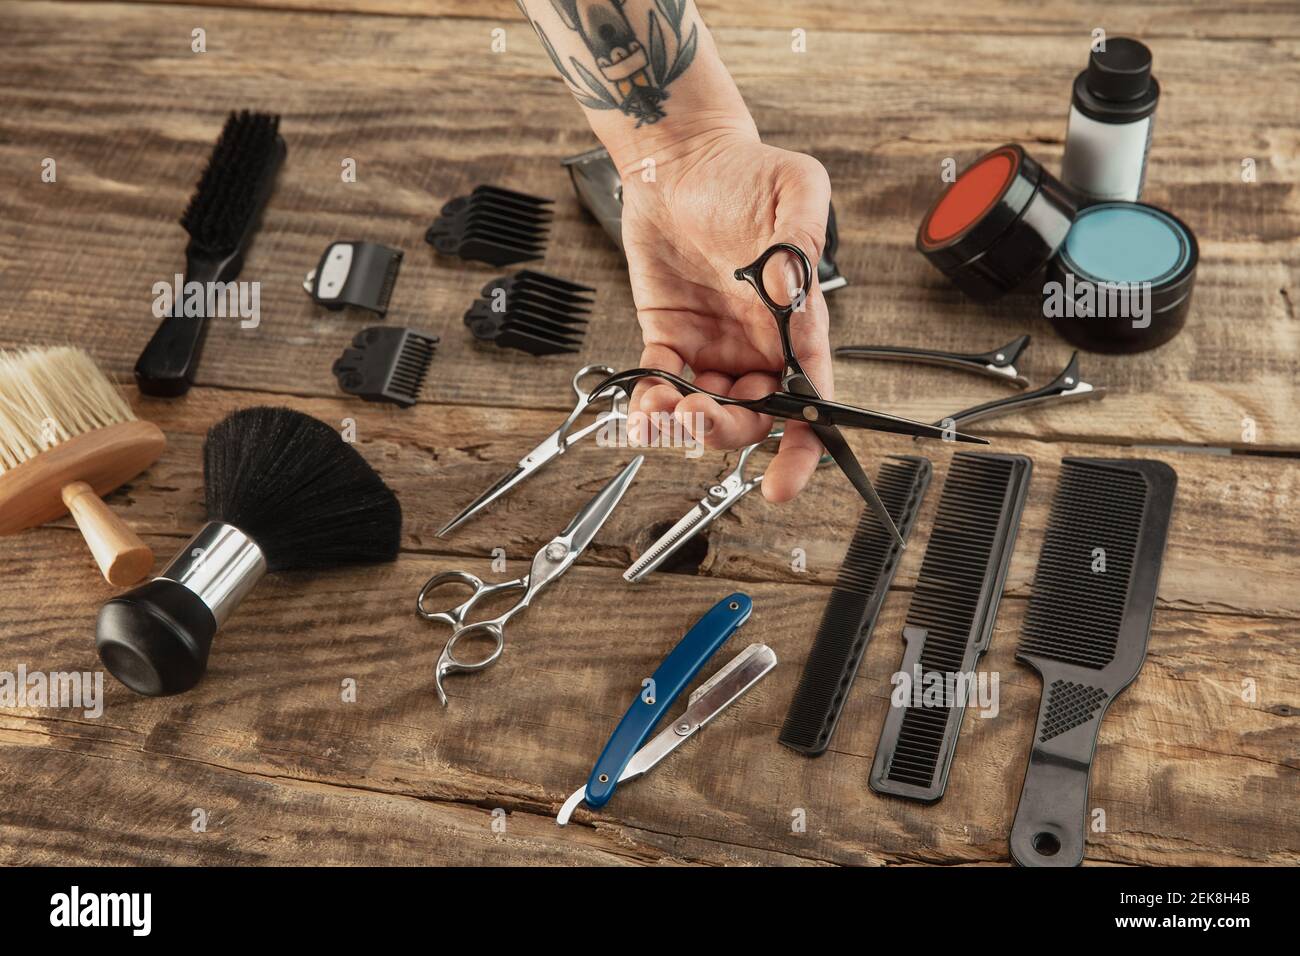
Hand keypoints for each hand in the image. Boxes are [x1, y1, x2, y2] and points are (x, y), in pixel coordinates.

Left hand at [618, 131, 832, 501]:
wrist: (683, 158)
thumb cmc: (746, 170)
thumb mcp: (795, 191)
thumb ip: (803, 248)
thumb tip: (798, 303)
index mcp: (796, 323)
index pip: (810, 398)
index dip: (803, 447)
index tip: (784, 480)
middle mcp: (757, 344)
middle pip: (754, 417)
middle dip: (729, 432)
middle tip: (701, 418)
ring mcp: (713, 345)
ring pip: (706, 411)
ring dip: (686, 423)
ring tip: (665, 409)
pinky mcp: (670, 336)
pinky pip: (662, 385)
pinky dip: (652, 402)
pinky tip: (644, 403)